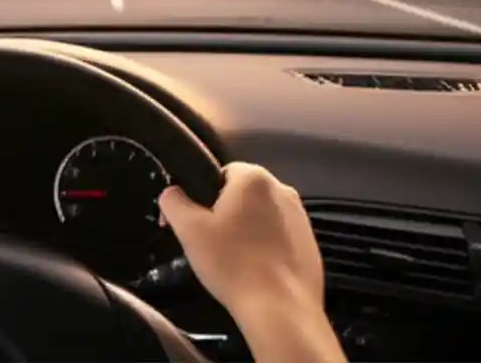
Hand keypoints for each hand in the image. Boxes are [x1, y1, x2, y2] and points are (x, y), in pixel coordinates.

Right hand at [159, 163, 344, 362]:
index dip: (201, 196)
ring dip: (245, 231)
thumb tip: (171, 193)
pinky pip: (279, 239)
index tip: (193, 222)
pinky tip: (253, 270)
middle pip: (242, 195)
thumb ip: (173, 201)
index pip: (221, 172)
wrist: (279, 308)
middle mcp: (283, 191)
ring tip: (232, 260)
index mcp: (255, 178)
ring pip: (261, 217)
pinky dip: (265, 249)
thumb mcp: (189, 230)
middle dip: (224, 214)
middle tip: (210, 243)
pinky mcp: (310, 244)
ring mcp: (301, 218)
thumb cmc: (233, 264)